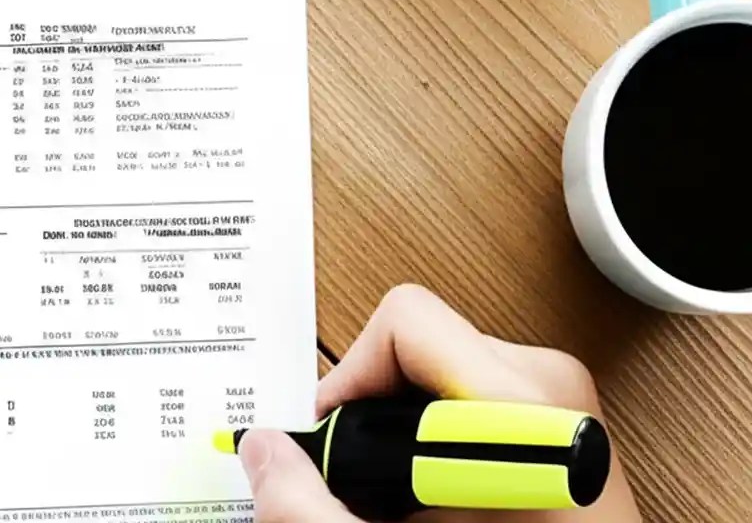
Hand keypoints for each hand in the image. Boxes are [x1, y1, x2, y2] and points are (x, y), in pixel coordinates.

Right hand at [237, 284, 643, 522]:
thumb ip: (312, 508)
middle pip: (417, 342)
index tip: (337, 442)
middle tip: (373, 483)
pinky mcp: (563, 417)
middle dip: (375, 412)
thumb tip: (263, 453)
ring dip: (405, 429)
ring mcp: (562, 400)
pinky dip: (437, 436)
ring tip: (415, 499)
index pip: (405, 322)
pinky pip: (470, 390)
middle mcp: (550, 388)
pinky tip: (442, 495)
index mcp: (521, 410)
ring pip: (439, 367)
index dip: (349, 379)